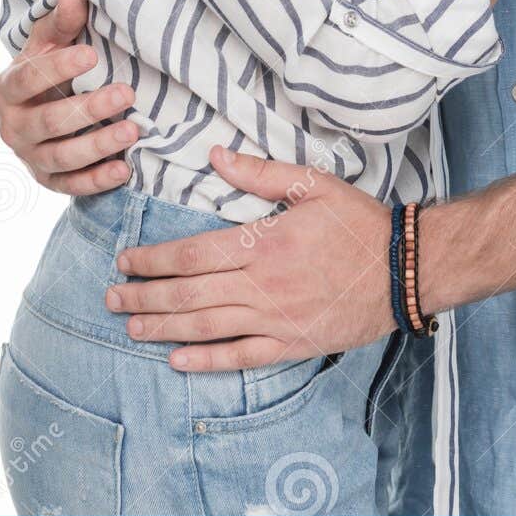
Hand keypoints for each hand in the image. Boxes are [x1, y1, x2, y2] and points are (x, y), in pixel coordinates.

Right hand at [0, 0, 137, 194]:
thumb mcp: (51, 42)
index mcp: (6, 88)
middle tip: (126, 92)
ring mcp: (28, 156)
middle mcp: (11, 126)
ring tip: (132, 131)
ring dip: (97, 146)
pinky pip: (70, 185)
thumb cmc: (50, 66)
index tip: (92, 55)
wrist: (39, 104)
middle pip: (47, 122)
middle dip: (87, 109)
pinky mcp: (47, 179)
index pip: (28, 79)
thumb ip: (62, 22)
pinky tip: (124, 170)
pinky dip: (96, 181)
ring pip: (60, 157)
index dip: (58, 68)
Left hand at [105, 147, 392, 369]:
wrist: (404, 270)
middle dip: (145, 297)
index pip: (192, 254)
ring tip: (131, 327)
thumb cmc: (359, 223)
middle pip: (189, 295)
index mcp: (263, 243)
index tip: (125, 260)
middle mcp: (262, 285)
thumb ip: (261, 173)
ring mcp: (276, 319)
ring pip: (206, 327)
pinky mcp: (291, 344)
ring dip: (163, 329)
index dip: (153, 260)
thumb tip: (217, 155)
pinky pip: (241, 357)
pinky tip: (178, 360)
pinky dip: (206, 360)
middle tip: (111, 298)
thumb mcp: (314, 184)